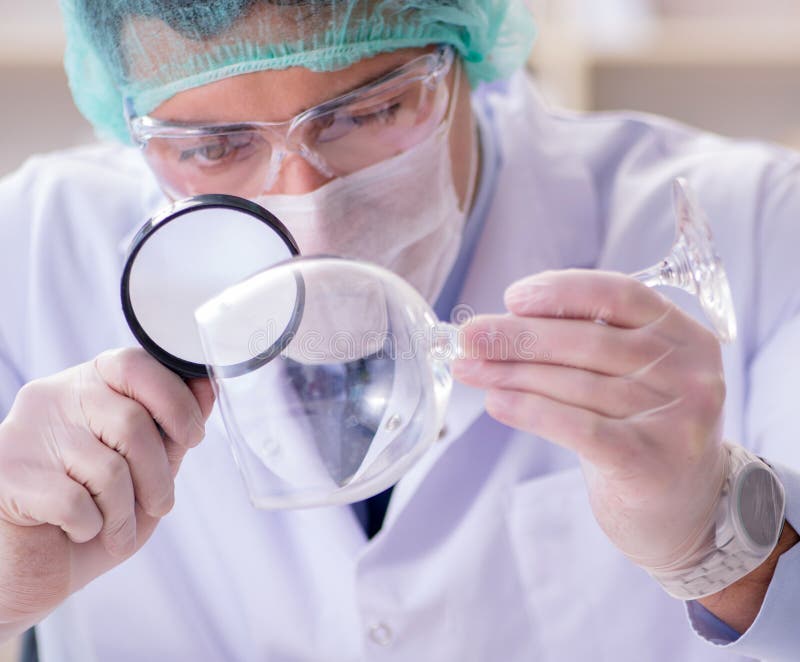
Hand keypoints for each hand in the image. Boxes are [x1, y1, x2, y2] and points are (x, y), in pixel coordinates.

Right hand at [0, 348, 214, 630]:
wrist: (30, 567)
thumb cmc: (93, 512)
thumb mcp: (146, 468)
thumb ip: (173, 427)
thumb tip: (207, 383)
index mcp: (86, 384)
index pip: (134, 364)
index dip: (175, 401)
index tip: (193, 436)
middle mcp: (52, 398)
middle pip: (131, 421)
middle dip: (158, 474)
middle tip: (160, 504)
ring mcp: (24, 434)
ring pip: (109, 468)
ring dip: (126, 513)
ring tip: (117, 529)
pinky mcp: (7, 475)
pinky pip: (75, 503)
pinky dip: (91, 527)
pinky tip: (77, 531)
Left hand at [453, 269, 726, 569]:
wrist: (683, 512)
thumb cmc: (640, 430)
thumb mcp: (630, 377)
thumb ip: (585, 345)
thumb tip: (500, 326)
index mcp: (686, 336)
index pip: (620, 295)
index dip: (562, 291)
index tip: (512, 298)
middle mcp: (689, 373)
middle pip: (589, 340)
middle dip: (519, 335)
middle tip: (470, 337)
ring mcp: (676, 419)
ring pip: (575, 383)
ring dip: (512, 374)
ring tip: (469, 369)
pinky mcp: (650, 462)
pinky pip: (577, 427)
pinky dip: (530, 411)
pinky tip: (495, 403)